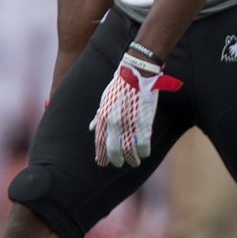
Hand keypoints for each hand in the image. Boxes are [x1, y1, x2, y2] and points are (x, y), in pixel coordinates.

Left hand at [91, 47, 181, 167]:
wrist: (136, 73)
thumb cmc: (120, 85)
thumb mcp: (104, 100)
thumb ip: (99, 116)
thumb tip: (91, 129)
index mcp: (103, 118)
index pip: (100, 142)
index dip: (100, 154)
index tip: (101, 162)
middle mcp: (114, 123)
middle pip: (113, 149)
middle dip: (115, 159)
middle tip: (118, 164)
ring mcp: (129, 123)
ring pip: (129, 149)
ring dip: (131, 159)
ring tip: (134, 163)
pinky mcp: (144, 122)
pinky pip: (143, 142)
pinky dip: (144, 151)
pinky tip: (145, 155)